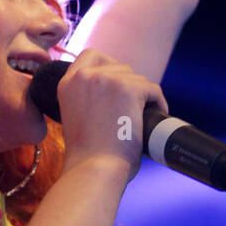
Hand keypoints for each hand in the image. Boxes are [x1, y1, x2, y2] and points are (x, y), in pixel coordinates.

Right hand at [56, 48, 169, 183]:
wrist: (94, 170)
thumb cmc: (87, 156)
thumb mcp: (77, 117)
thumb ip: (87, 99)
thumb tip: (114, 94)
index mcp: (67, 83)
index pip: (90, 55)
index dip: (107, 66)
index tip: (116, 85)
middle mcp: (85, 76)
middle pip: (118, 66)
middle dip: (128, 86)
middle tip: (131, 110)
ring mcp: (107, 79)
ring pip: (137, 78)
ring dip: (142, 97)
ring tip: (139, 119)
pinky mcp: (129, 89)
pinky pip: (153, 89)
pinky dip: (158, 103)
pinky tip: (155, 117)